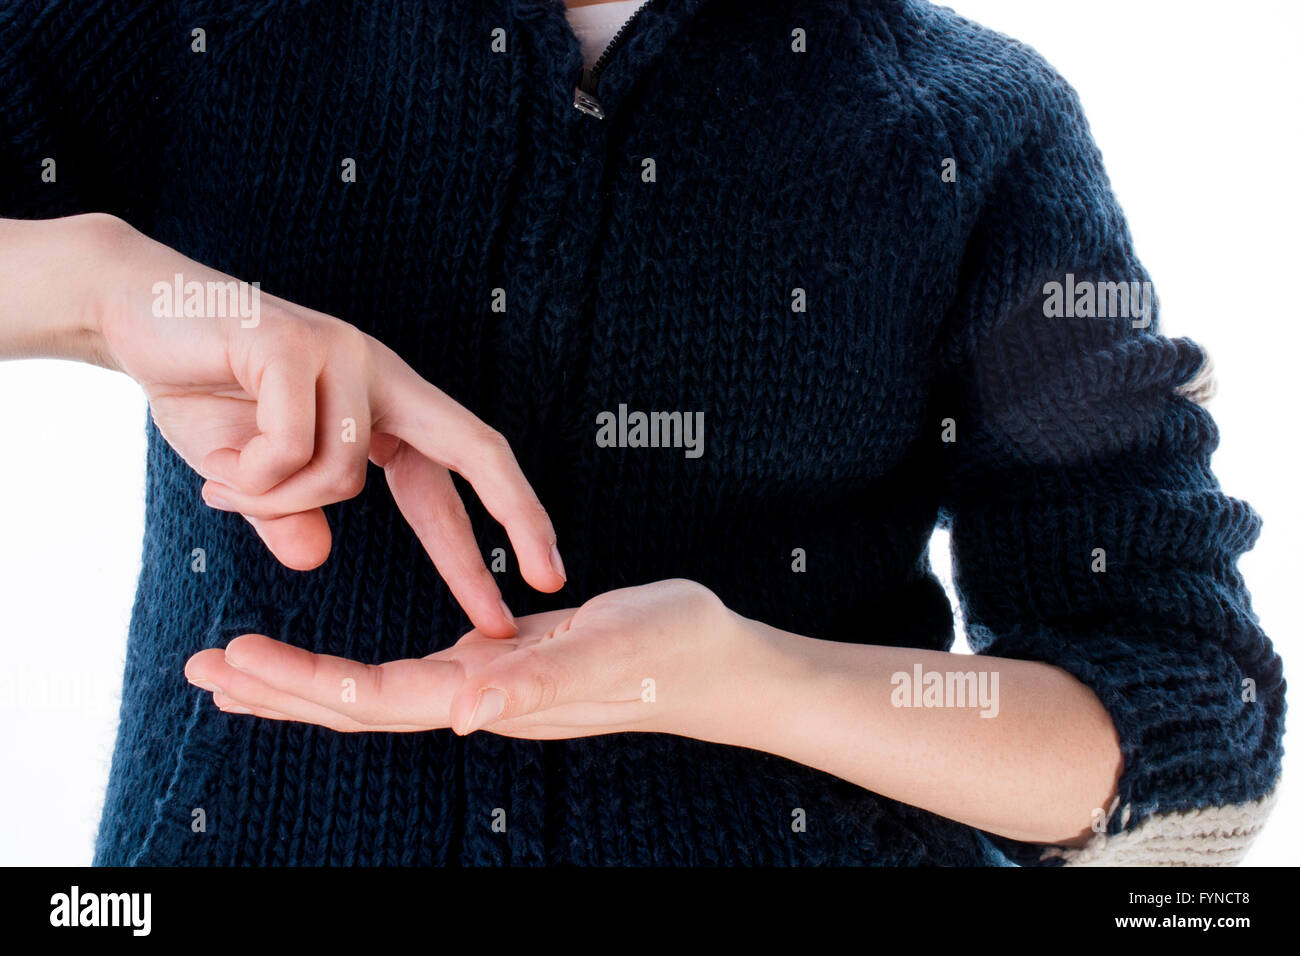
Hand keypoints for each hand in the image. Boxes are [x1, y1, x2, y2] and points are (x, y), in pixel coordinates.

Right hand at [74, 214, 565, 634]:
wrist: (127, 309)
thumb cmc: (197, 389)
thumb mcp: (248, 475)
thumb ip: (287, 513)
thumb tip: (314, 556)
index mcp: (386, 405)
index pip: (462, 473)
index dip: (500, 531)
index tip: (541, 582)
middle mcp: (381, 374)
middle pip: (477, 445)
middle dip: (519, 514)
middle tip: (553, 579)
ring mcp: (344, 354)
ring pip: (344, 475)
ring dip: (278, 501)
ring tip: (225, 486)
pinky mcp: (297, 344)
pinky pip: (291, 450)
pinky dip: (250, 478)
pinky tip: (215, 467)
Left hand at [183, 579, 748, 740]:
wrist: (721, 663)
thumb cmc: (676, 650)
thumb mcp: (612, 650)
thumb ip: (538, 683)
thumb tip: (460, 713)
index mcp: (491, 695)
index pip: (376, 696)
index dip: (304, 682)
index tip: (235, 659)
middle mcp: (478, 700)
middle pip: (360, 705)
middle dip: (280, 690)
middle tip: (202, 667)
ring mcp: (489, 686)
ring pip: (379, 690)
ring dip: (307, 682)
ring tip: (244, 671)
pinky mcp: (504, 665)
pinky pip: (412, 672)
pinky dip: (362, 666)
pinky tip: (345, 662)